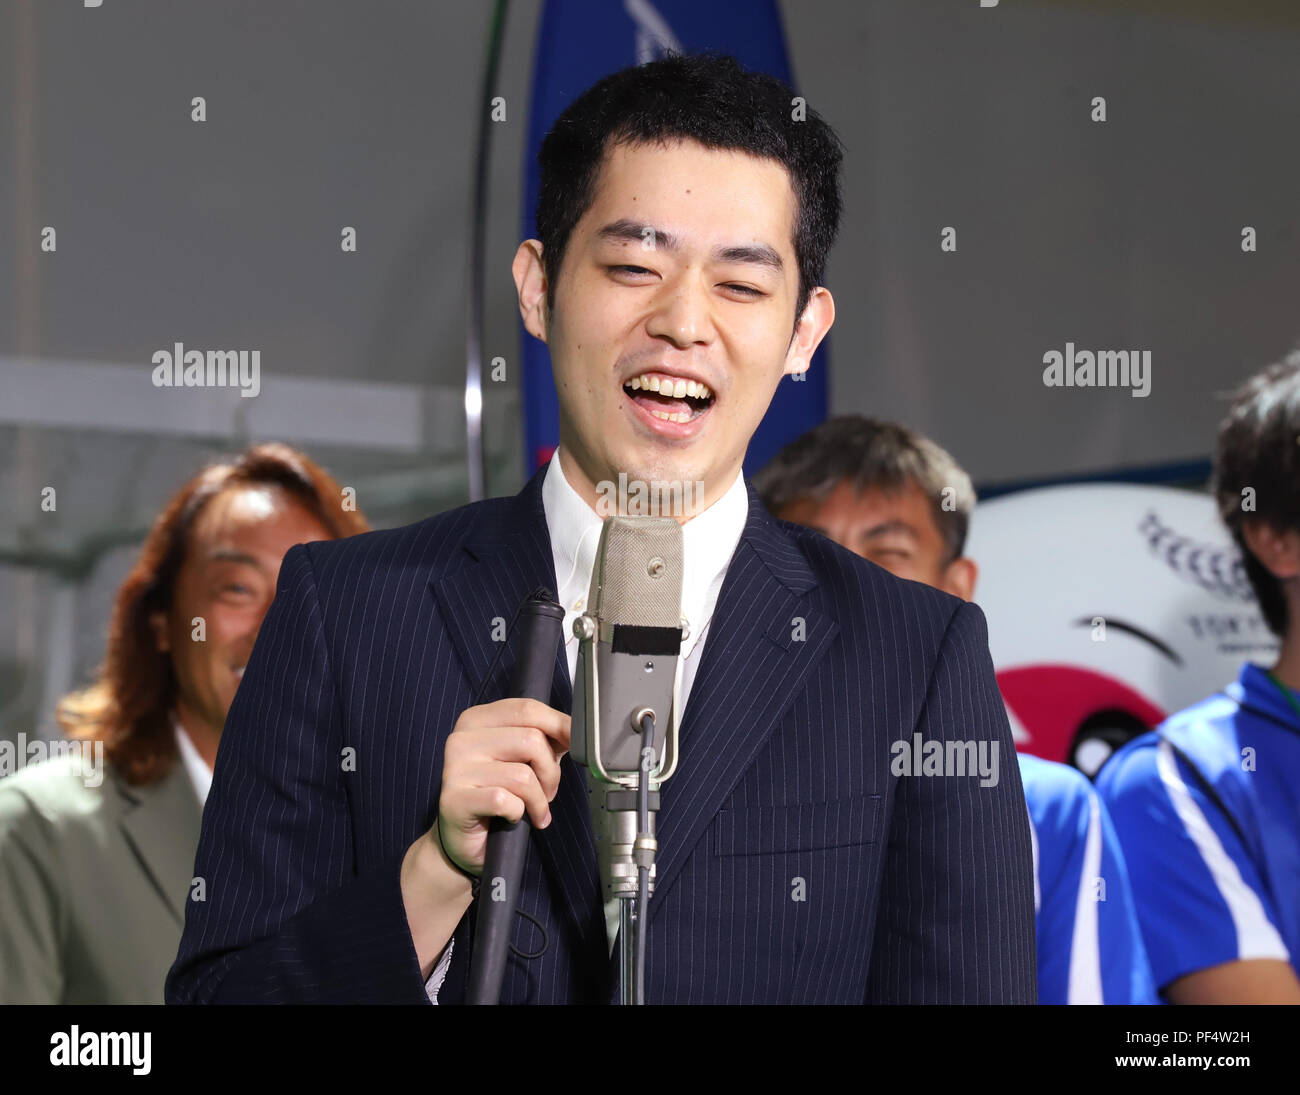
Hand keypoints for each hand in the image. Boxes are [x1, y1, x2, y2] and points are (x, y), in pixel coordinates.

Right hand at [434, 697, 570, 875]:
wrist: (462, 839)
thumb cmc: (496, 794)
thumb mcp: (522, 758)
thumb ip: (545, 737)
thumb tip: (576, 728)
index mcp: (476, 719)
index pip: (527, 709)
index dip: (560, 726)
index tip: (576, 743)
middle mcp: (461, 739)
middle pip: (531, 740)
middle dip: (550, 771)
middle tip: (547, 791)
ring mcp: (455, 769)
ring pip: (522, 774)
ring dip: (539, 799)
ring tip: (534, 810)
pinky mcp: (455, 800)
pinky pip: (506, 801)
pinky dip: (519, 813)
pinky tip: (512, 818)